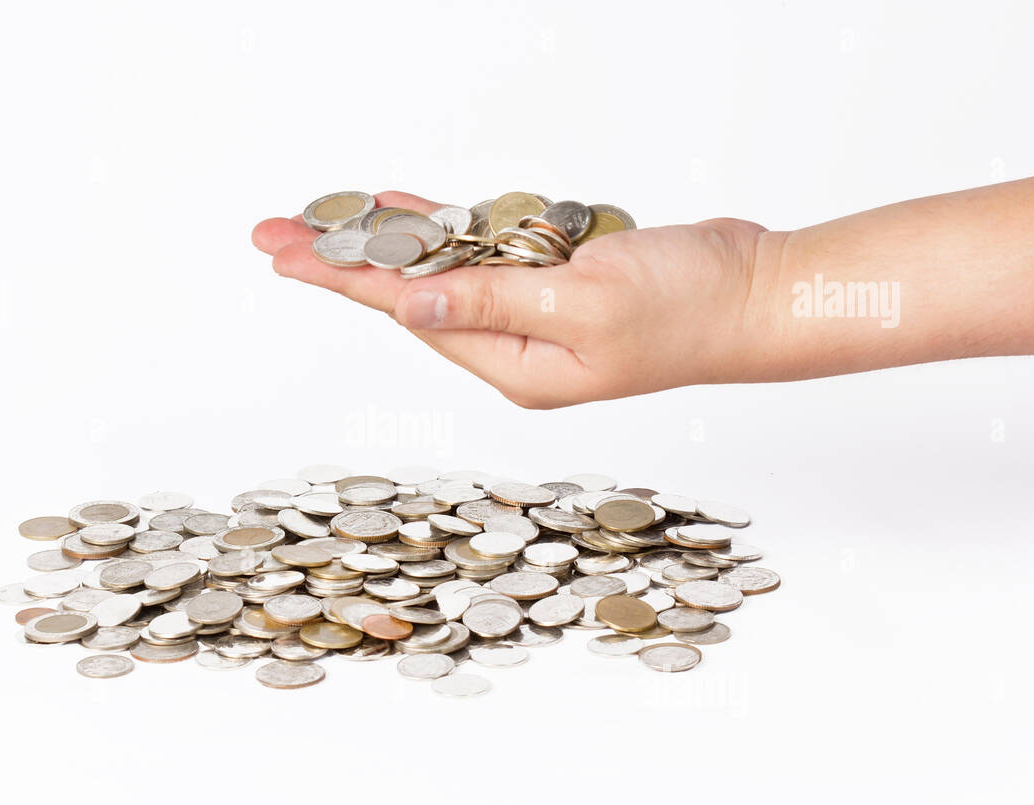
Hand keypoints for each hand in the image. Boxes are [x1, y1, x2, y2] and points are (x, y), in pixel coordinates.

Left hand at [252, 191, 774, 407]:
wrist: (758, 293)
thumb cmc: (689, 309)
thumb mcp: (582, 304)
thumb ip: (492, 303)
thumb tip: (408, 307)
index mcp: (516, 366)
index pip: (408, 314)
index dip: (344, 277)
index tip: (286, 254)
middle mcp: (517, 345)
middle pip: (412, 295)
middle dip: (345, 259)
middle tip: (276, 233)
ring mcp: (538, 311)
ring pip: (447, 270)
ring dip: (391, 240)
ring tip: (324, 219)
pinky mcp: (560, 278)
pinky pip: (489, 252)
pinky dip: (449, 228)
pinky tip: (408, 210)